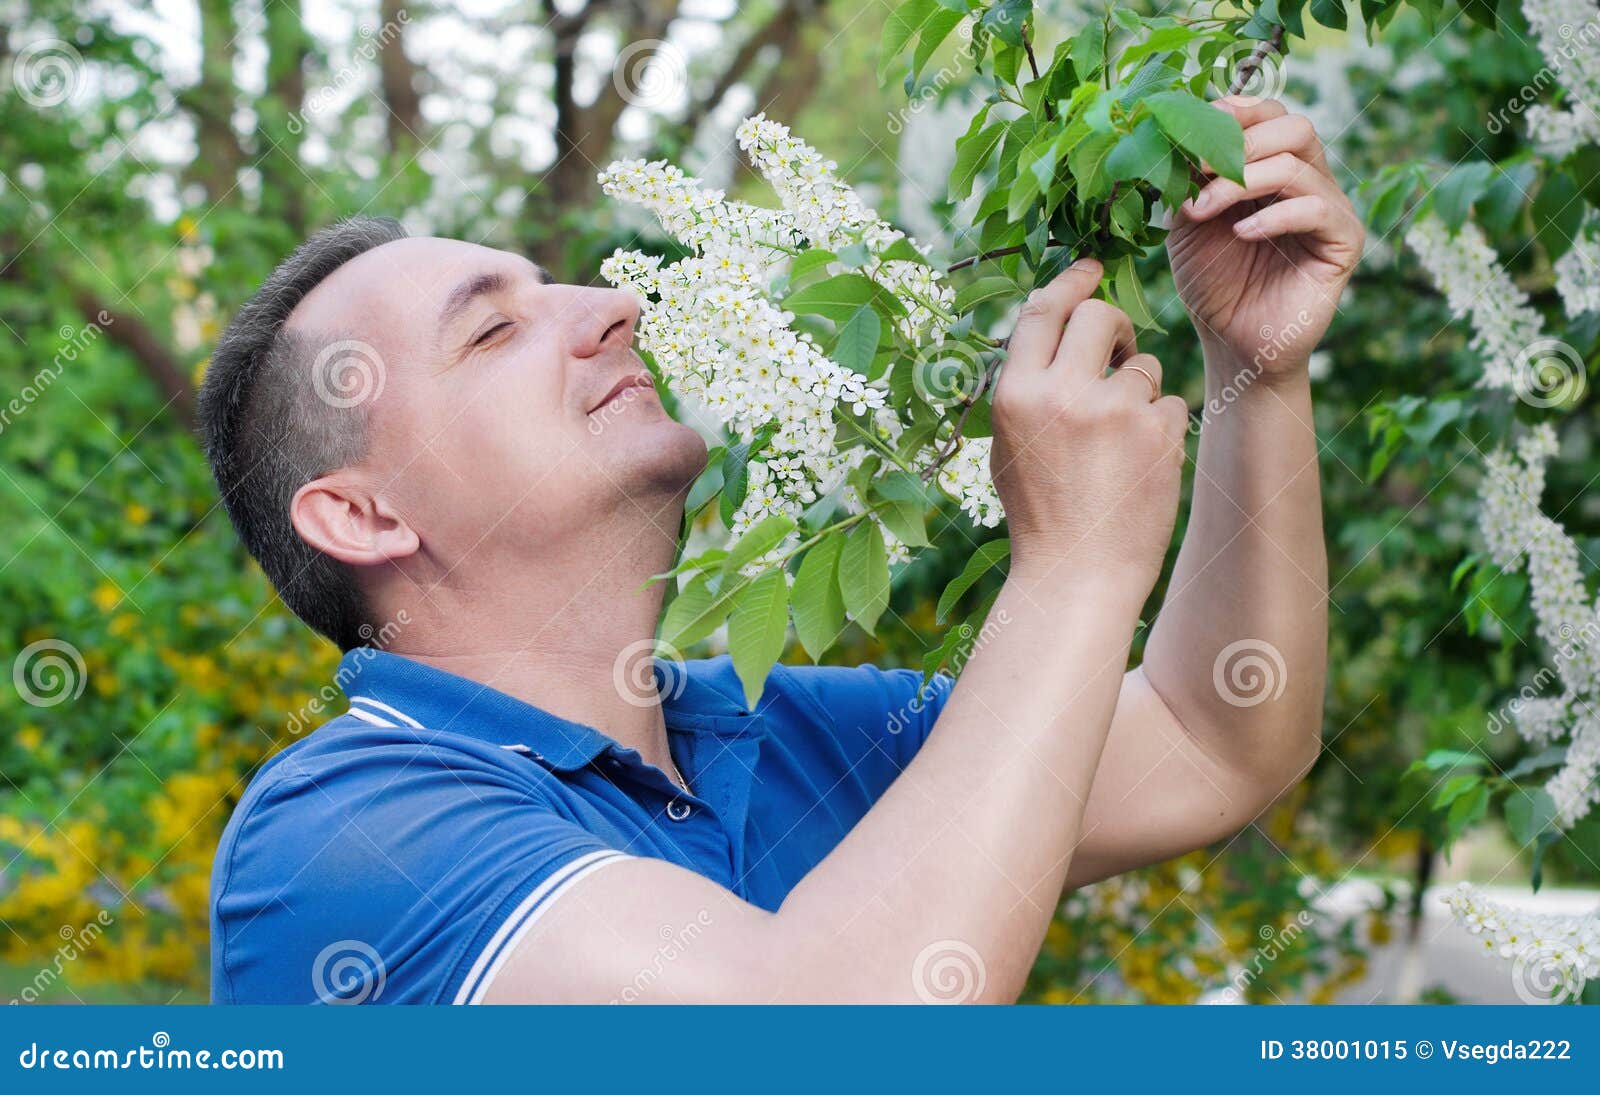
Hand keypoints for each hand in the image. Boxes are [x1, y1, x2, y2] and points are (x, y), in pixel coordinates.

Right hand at [991, 260, 1188, 597]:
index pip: (1043, 309)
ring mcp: (1113, 412)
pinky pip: (1170, 404)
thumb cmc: (1040, 511)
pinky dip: (1162, 428)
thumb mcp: (1008, 444)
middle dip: (1114, 325)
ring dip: (1139, 389)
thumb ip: (1026, 386)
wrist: (1078, 573)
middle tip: (1118, 349)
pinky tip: (1142, 466)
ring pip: (1144, 364)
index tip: (1091, 270)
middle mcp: (1061, 395)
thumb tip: (1051, 327)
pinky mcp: (1158, 433)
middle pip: (1099, 316)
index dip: (1070, 281)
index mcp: (1015, 394)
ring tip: (1121, 441)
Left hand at [1166, 98, 1362, 377]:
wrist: (1231, 342)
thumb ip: (1190, 178)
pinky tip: (1241, 234)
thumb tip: (1180, 133)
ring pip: (1299, 163)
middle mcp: (1308, 180)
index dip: (1234, 113)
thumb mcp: (1188, 222)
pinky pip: (1317, 209)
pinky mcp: (1344, 242)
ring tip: (1203, 209)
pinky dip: (1273, 216)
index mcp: (1273, 166)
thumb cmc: (1211, 281)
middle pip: (1293, 126)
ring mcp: (1330, 209)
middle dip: (1239, 142)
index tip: (1191, 128)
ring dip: (1241, 180)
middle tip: (1196, 168)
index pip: (1269, 115)